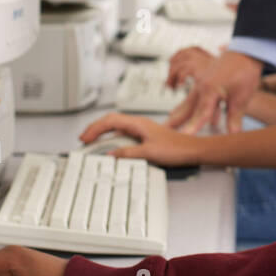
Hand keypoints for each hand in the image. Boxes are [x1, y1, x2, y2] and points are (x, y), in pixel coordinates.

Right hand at [79, 112, 206, 166]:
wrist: (192, 150)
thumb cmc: (176, 148)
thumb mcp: (149, 153)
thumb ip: (128, 153)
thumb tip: (110, 155)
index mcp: (138, 123)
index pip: (110, 120)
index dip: (95, 128)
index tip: (85, 137)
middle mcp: (138, 124)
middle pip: (110, 122)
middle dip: (95, 130)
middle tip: (83, 139)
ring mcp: (141, 130)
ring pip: (116, 129)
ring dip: (103, 135)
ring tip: (92, 144)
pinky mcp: (144, 137)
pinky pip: (123, 136)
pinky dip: (112, 141)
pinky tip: (110, 149)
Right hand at [167, 49, 261, 134]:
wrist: (246, 53)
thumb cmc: (244, 72)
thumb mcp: (241, 97)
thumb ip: (234, 117)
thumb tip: (233, 134)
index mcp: (210, 90)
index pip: (201, 114)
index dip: (193, 127)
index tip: (185, 136)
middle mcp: (202, 86)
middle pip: (188, 107)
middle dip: (176, 120)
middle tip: (165, 128)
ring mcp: (203, 83)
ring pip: (189, 101)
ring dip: (180, 112)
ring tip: (169, 121)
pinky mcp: (206, 81)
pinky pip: (196, 96)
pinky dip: (191, 105)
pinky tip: (184, 111)